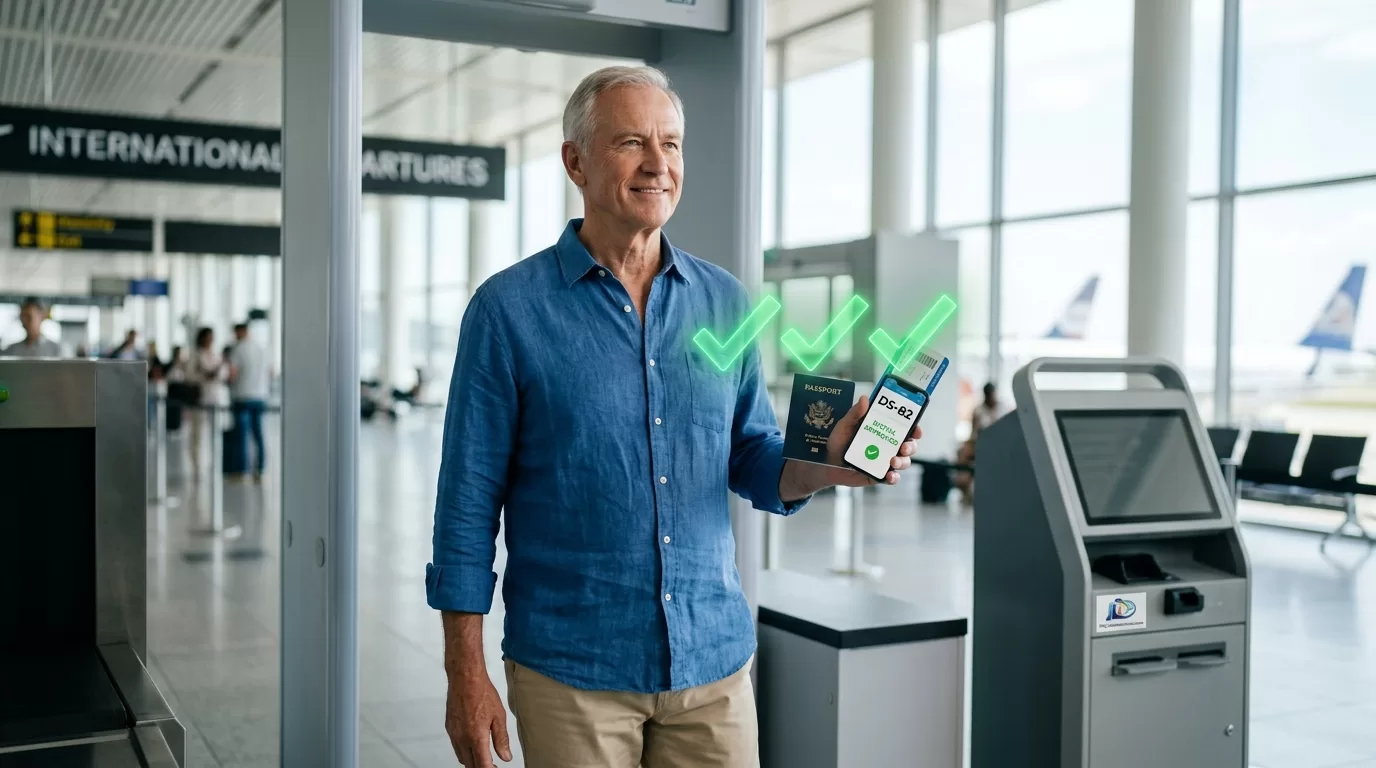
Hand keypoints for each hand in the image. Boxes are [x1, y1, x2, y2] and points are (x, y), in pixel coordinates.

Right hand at [445, 670, 512, 766]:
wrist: (465, 679)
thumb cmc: (482, 693)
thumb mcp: (499, 716)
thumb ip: (501, 739)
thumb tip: (505, 756)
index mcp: (476, 737)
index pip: (482, 765)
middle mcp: (462, 739)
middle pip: (470, 765)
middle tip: (492, 765)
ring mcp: (454, 734)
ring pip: (461, 758)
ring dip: (472, 761)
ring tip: (483, 757)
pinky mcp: (449, 728)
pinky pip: (456, 747)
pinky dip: (464, 751)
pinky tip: (472, 745)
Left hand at [779, 394, 920, 500]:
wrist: (825, 465)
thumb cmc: (837, 442)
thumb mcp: (844, 426)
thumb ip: (854, 414)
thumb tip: (865, 399)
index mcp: (883, 431)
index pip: (904, 428)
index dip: (915, 428)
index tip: (916, 428)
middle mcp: (887, 446)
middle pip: (909, 445)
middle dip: (911, 446)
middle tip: (903, 447)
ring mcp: (885, 461)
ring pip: (904, 462)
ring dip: (903, 462)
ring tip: (893, 461)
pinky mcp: (879, 475)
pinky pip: (892, 478)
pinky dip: (894, 477)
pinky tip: (889, 475)